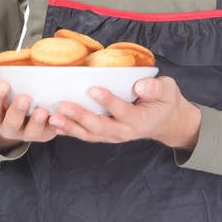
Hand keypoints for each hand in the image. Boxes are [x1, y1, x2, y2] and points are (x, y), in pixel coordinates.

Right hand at [0, 68, 57, 152]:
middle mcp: (8, 128)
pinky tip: (59, 115)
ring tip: (42, 111)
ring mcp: (26, 133)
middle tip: (24, 98)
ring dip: (36, 122)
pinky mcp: (43, 134)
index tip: (2, 83)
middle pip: (11, 123)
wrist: (8, 124)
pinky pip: (50, 132)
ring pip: (31, 131)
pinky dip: (55, 125)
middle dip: (17, 110)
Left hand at [47, 75, 201, 150]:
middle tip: (62, 105)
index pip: (122, 111)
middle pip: (100, 126)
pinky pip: (87, 136)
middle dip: (80, 116)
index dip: (108, 101)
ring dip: (70, 127)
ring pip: (90, 134)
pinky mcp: (107, 136)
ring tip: (53, 118)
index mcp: (141, 120)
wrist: (167, 123)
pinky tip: (55, 124)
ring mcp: (115, 136)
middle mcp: (125, 131)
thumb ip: (156, 88)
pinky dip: (70, 131)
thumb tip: (140, 85)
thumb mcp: (168, 91)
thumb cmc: (166, 102)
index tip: (93, 89)